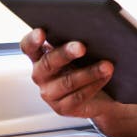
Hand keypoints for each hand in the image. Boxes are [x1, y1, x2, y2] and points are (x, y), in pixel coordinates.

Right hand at [20, 28, 136, 136]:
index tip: (42, 31)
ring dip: (89, 72)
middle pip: (49, 63)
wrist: (104, 96)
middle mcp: (41, 75)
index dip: (33, 39)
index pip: (29, 47)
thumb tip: (95, 28)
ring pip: (67, 82)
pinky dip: (95, 85)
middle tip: (82, 46)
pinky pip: (78, 97)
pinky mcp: (62, 108)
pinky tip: (107, 77)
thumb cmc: (91, 65)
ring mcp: (50, 93)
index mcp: (42, 56)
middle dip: (66, 53)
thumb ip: (81, 41)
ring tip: (107, 65)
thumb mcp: (84, 52)